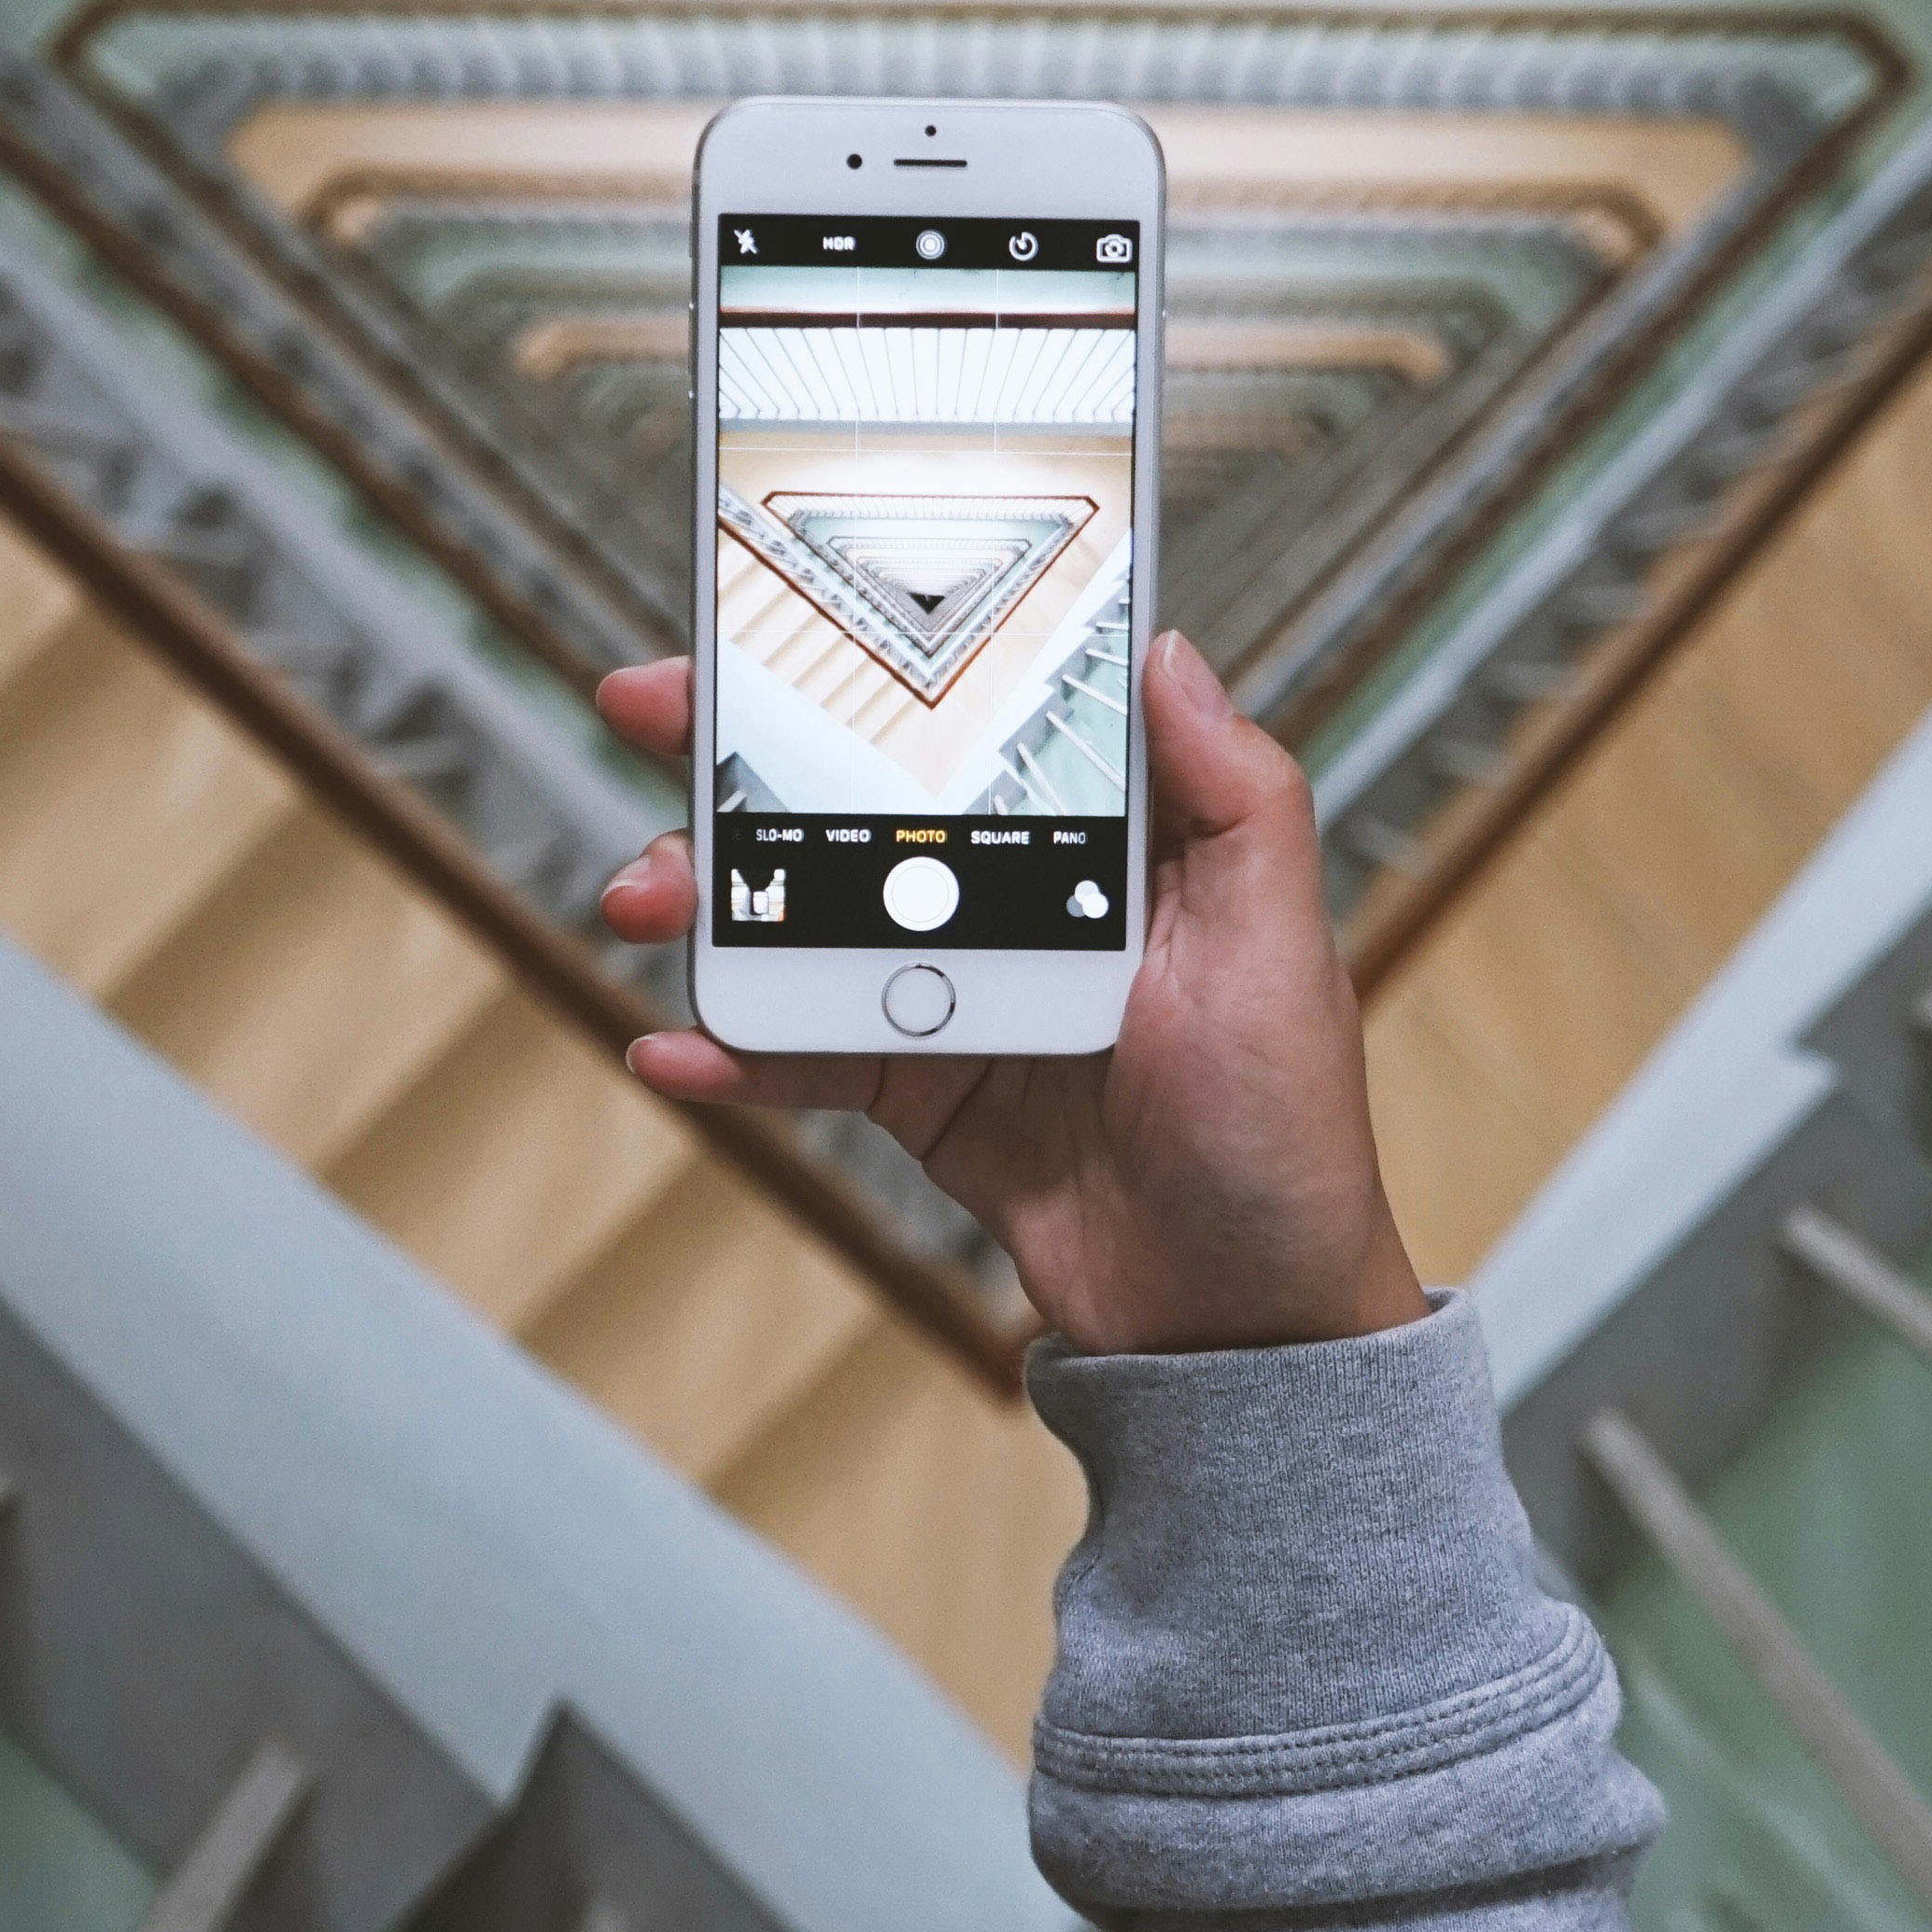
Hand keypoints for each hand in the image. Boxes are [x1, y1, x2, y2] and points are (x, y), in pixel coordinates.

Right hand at [597, 631, 1426, 1357]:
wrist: (1238, 1323)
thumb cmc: (1287, 1135)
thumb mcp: (1282, 948)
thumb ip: (1239, 796)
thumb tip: (1173, 650)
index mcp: (1114, 840)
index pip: (985, 713)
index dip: (886, 655)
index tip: (788, 608)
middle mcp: (1025, 897)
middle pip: (864, 795)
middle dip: (745, 751)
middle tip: (652, 713)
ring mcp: (956, 990)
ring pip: (809, 913)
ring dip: (713, 896)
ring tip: (644, 901)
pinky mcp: (917, 1087)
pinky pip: (803, 1050)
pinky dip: (732, 1045)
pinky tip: (674, 1042)